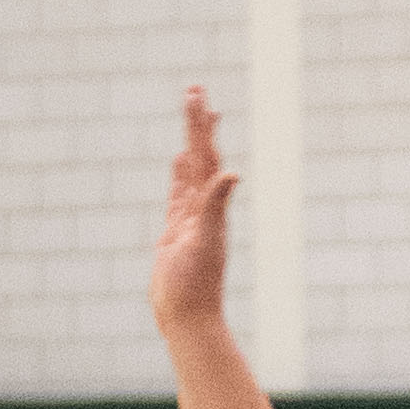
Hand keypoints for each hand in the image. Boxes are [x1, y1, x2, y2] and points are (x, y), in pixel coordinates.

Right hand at [151, 86, 240, 339]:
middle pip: (200, 156)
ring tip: (194, 119)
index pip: (205, 156)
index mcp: (210, 206)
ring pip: (190, 171)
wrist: (188, 318)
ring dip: (191, 144)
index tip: (199, 96)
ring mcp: (190, 219)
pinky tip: (179, 162)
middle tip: (195, 89)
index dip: (202, 126)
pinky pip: (179, 194)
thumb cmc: (195, 285)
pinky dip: (179, 175)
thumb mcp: (205, 240)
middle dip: (197, 123)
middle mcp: (203, 209)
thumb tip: (232, 174)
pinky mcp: (176, 232)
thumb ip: (215, 205)